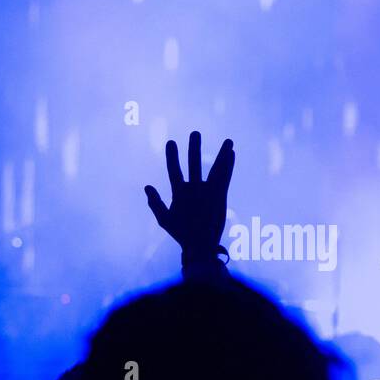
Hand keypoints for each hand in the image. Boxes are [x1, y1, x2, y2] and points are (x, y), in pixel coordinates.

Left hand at [144, 131, 235, 259]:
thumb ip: (156, 203)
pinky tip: (231, 153)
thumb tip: (147, 187)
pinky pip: (225, 177)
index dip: (172, 157)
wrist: (199, 245)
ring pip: (214, 168)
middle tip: (195, 133)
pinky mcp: (220, 196)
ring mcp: (208, 191)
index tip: (171, 142)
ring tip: (227, 141)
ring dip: (220, 154)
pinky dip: (228, 165)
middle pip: (194, 164)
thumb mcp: (164, 219)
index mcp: (179, 192)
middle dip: (194, 149)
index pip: (174, 170)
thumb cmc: (180, 233)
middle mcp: (194, 188)